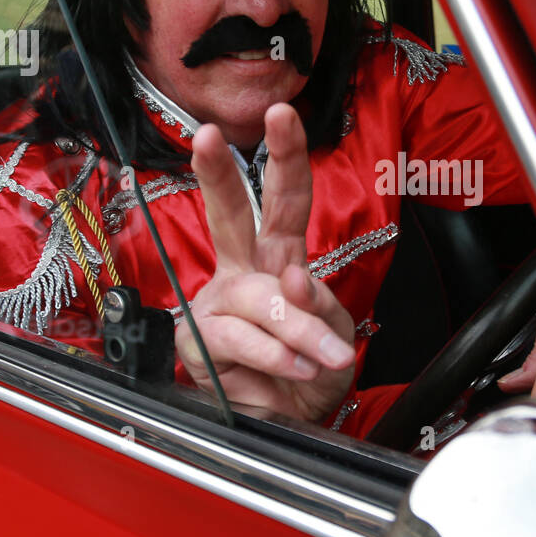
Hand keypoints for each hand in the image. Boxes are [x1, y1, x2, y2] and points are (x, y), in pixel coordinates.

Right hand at [175, 103, 355, 421]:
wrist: (293, 422)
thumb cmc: (313, 371)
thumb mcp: (335, 333)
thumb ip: (320, 305)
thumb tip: (294, 280)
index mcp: (277, 256)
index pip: (284, 200)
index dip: (286, 156)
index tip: (283, 114)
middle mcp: (243, 271)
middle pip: (230, 214)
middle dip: (219, 173)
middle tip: (207, 136)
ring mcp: (219, 305)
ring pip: (257, 298)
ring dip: (296, 328)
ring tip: (322, 355)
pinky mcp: (200, 342)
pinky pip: (240, 340)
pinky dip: (276, 355)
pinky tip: (296, 367)